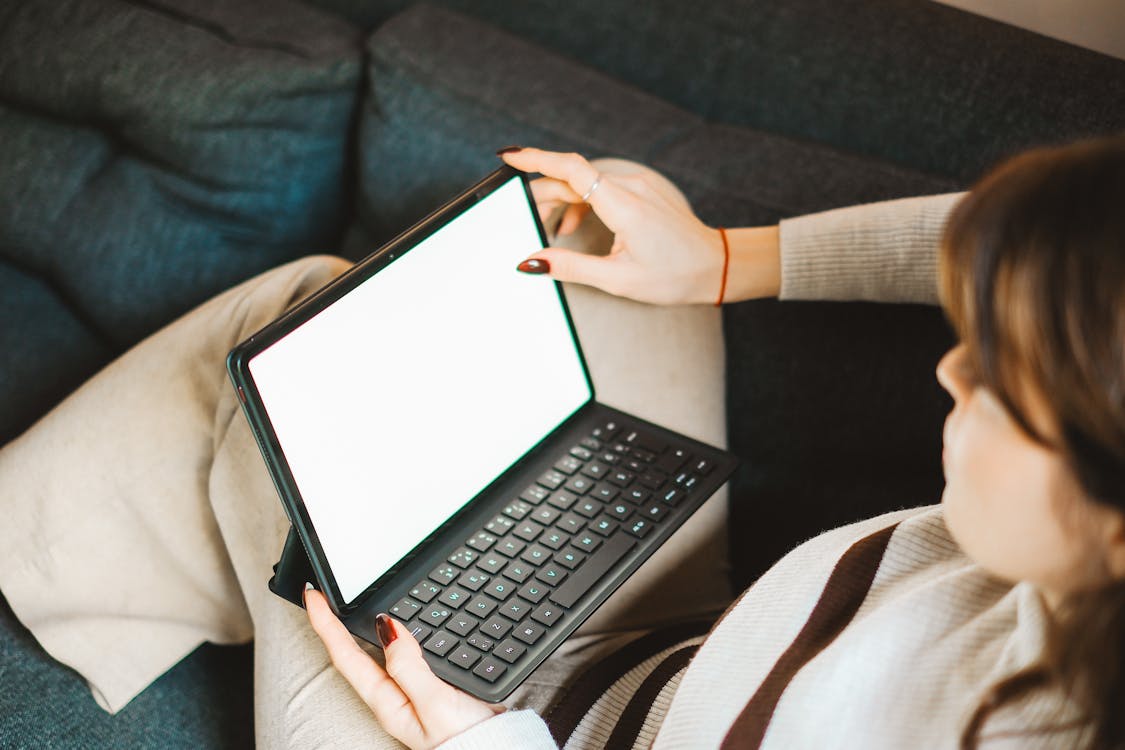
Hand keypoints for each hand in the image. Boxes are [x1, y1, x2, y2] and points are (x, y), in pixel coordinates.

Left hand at [305, 586, 503, 749]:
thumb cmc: (465, 737)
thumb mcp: (434, 702)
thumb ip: (409, 666)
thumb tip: (386, 626)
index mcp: (387, 701)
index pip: (346, 655)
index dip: (326, 623)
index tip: (314, 596)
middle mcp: (392, 697)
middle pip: (351, 654)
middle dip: (334, 624)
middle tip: (321, 596)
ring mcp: (408, 694)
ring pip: (374, 654)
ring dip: (356, 629)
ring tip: (344, 608)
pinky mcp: (426, 690)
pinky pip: (399, 656)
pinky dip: (390, 637)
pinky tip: (392, 630)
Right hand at [501, 148, 727, 304]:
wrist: (716, 266)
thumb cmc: (674, 276)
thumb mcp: (617, 279)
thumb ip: (570, 267)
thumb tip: (531, 262)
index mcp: (624, 206)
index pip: (571, 169)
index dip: (536, 160)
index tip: (507, 157)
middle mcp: (630, 187)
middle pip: (572, 177)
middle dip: (542, 194)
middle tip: (522, 218)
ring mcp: (638, 185)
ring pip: (585, 181)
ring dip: (561, 199)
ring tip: (547, 228)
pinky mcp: (641, 190)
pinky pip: (601, 186)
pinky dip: (580, 201)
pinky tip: (571, 226)